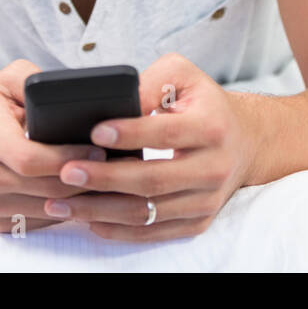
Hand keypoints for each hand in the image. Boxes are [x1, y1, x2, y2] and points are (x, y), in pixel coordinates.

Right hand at [0, 59, 107, 233]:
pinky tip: (85, 194)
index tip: (98, 150)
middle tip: (117, 167)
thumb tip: (72, 94)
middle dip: (85, 180)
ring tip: (110, 182)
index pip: (30, 159)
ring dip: (81, 200)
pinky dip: (65, 210)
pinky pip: (40, 220)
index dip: (68, 158)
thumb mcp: (7, 79)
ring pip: (47, 209)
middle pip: (45, 188)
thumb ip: (37, 81)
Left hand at [42, 52, 258, 240]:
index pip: (166, 133)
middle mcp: (214, 168)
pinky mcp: (198, 222)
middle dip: (105, 178)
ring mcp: (207, 200)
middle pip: (153, 180)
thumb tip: (115, 104)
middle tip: (66, 171)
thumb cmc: (203, 103)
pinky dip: (118, 229)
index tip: (94, 132)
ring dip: (101, 210)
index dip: (130, 133)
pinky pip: (153, 232)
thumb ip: (149, 83)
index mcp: (211, 127)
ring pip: (148, 213)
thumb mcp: (182, 76)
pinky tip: (88, 219)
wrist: (246, 140)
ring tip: (62, 203)